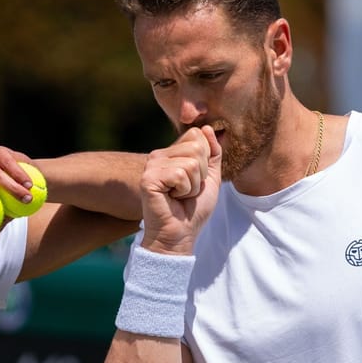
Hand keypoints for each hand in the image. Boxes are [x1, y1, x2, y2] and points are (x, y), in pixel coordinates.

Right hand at [139, 126, 221, 255]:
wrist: (180, 234)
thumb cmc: (193, 209)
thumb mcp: (210, 178)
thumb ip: (212, 153)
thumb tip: (208, 128)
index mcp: (171, 153)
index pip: (197, 135)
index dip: (206, 160)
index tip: (195, 180)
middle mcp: (159, 155)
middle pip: (196, 147)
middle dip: (201, 174)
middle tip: (187, 191)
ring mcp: (152, 165)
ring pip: (190, 162)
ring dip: (193, 185)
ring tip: (180, 196)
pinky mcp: (149, 178)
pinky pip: (180, 174)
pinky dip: (184, 191)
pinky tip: (173, 199)